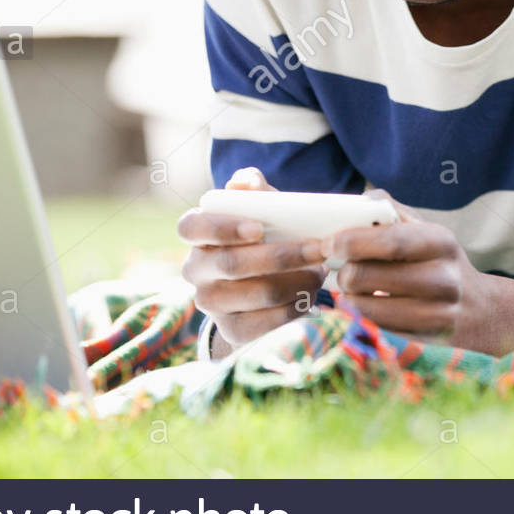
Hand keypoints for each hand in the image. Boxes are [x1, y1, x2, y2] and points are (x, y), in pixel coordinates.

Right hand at [177, 167, 325, 349]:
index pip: (192, 227)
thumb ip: (252, 190)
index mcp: (195, 233)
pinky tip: (311, 296)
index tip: (258, 228)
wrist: (255, 287)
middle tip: (320, 248)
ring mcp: (210, 303)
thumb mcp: (256, 209)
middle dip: (283, 256)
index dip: (222, 228)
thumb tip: (249, 182)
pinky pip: (266, 323)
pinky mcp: (231, 330)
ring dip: (298, 282)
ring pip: (257, 294)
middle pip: (233, 264)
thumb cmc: (260, 235)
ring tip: (321, 271)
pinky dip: (295, 308)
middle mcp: (195, 269)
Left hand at [328, 191, 490, 346]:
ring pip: (364, 309)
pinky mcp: (423, 344)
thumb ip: (390, 210)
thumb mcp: (425, 230)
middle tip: (343, 271)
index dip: (350, 242)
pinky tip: (370, 311)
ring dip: (349, 300)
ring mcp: (435, 315)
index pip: (388, 241)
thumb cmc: (439, 262)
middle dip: (345, 273)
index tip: (328, 244)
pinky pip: (374, 332)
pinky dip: (362, 321)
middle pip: (366, 277)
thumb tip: (355, 203)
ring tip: (356, 292)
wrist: (480, 311)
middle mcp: (443, 279)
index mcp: (440, 242)